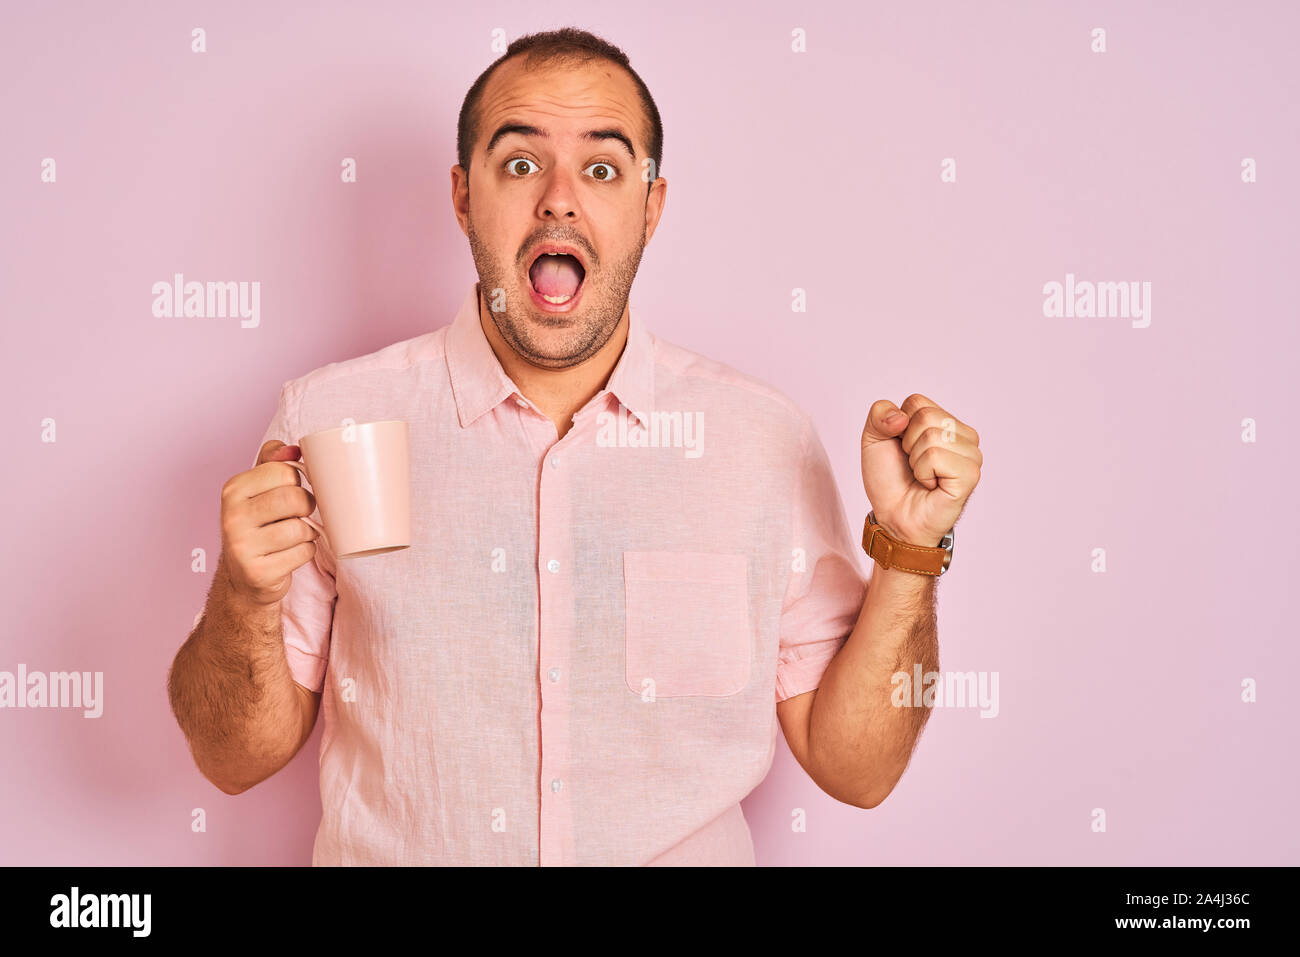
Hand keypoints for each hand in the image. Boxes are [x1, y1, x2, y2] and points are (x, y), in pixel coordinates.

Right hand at [219, 440, 320, 605]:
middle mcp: (232, 516)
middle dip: (306, 506)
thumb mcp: (258, 490)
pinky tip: (289, 554)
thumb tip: (294, 448)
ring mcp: (242, 546)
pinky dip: (305, 552)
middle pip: (295, 498)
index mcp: (233, 489)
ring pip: (301, 528)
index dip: (297, 481)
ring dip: (307, 532)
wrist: (243, 577)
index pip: (285, 471)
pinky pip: (303, 552)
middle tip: (299, 514)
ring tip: (292, 536)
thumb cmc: (258, 526)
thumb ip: (274, 462)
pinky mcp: (258, 572)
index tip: (290, 491)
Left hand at [860, 393, 980, 546]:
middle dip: (907, 444)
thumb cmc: (889, 480)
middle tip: (912, 466)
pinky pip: (936, 456)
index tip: (902, 449)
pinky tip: (930, 485)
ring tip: (922, 476)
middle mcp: (963, 435)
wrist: (893, 516)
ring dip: (915, 460)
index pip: (917, 402)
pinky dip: (923, 473)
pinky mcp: (970, 474)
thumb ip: (879, 414)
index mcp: (944, 421)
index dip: (897, 427)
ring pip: (932, 436)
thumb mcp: (873, 439)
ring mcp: (971, 454)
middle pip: (925, 416)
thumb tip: (901, 417)